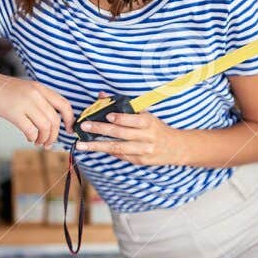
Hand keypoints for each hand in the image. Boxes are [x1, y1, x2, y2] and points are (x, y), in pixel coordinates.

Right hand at [0, 71, 73, 146]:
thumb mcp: (23, 90)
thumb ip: (37, 101)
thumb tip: (49, 122)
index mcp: (39, 87)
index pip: (64, 104)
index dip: (70, 120)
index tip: (68, 130)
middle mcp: (35, 93)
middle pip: (55, 120)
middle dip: (54, 135)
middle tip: (48, 143)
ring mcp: (25, 102)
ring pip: (45, 127)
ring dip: (44, 139)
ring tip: (38, 142)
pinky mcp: (13, 112)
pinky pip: (31, 130)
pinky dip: (33, 138)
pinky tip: (29, 138)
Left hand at [74, 111, 188, 166]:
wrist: (176, 148)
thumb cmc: (156, 127)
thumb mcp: (146, 114)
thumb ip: (124, 106)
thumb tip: (101, 96)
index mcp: (149, 123)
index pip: (133, 120)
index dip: (120, 118)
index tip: (108, 115)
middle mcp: (147, 137)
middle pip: (121, 134)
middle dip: (101, 130)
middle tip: (85, 127)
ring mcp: (143, 151)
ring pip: (117, 148)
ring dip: (97, 146)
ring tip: (82, 145)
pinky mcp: (139, 161)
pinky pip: (120, 155)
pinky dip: (108, 151)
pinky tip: (95, 148)